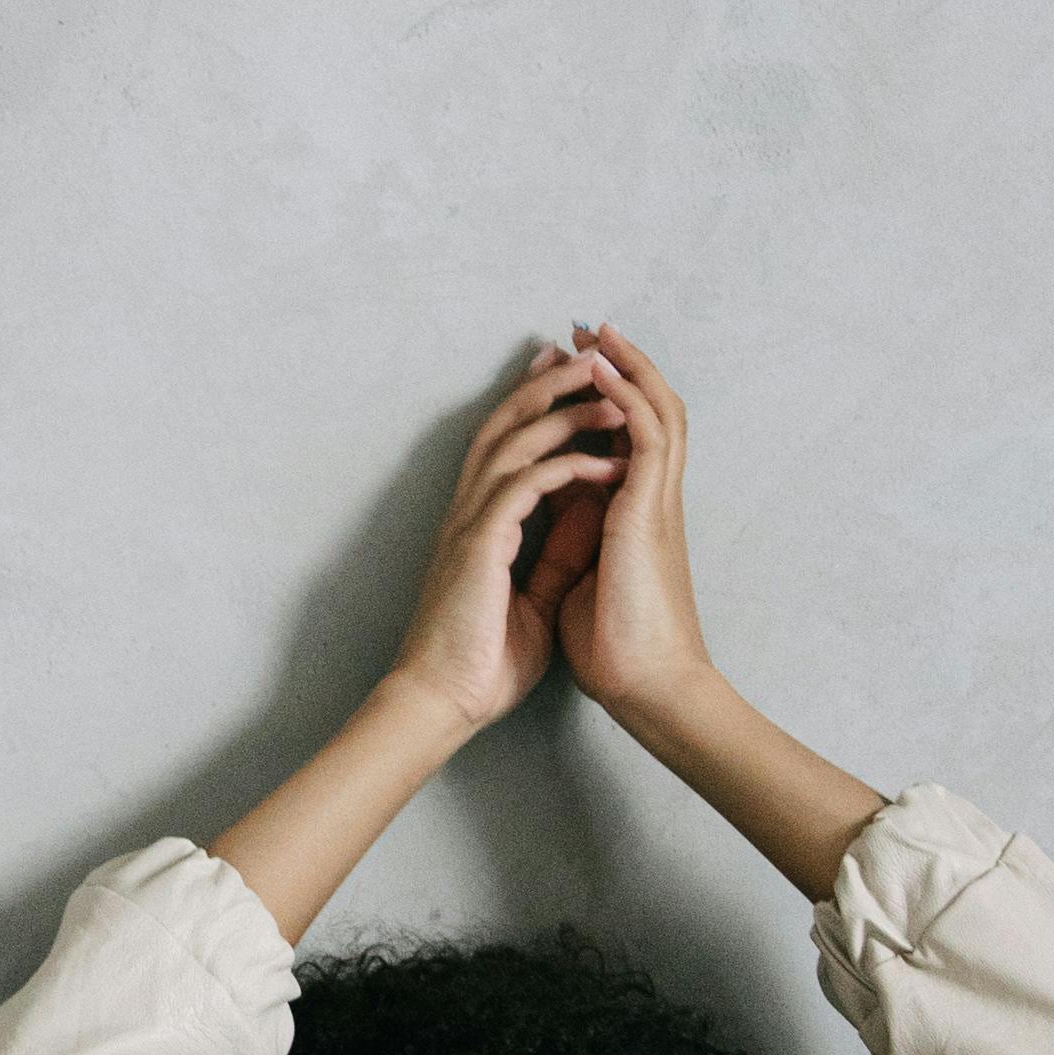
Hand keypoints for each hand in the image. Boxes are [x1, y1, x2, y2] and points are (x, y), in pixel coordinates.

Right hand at [383, 345, 633, 744]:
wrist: (444, 703)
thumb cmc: (483, 663)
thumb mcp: (535, 597)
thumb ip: (554, 555)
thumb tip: (584, 521)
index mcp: (481, 522)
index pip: (508, 441)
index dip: (536, 400)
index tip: (570, 371)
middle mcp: (470, 512)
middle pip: (507, 423)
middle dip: (550, 383)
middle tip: (590, 351)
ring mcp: (471, 524)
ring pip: (516, 442)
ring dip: (565, 411)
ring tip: (609, 391)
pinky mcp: (480, 544)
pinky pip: (527, 487)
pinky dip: (569, 468)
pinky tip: (606, 463)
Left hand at [544, 322, 712, 724]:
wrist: (647, 687)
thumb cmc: (618, 648)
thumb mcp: (585, 578)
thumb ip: (577, 540)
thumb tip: (557, 516)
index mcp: (634, 516)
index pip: (625, 439)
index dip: (603, 400)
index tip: (572, 369)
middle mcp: (650, 500)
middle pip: (647, 409)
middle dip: (617, 366)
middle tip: (588, 329)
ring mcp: (655, 502)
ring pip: (654, 409)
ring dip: (624, 366)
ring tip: (596, 330)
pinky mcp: (650, 511)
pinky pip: (646, 436)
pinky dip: (626, 398)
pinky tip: (602, 373)